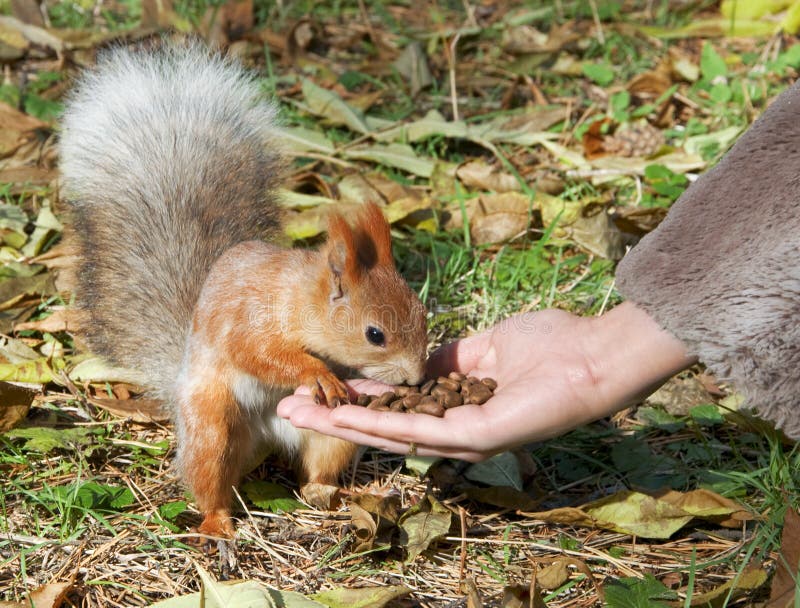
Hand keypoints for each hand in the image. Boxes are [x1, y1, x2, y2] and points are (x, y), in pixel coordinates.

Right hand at [278, 303, 693, 460]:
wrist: (592, 354)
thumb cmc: (549, 346)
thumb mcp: (485, 347)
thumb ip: (448, 358)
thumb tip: (417, 362)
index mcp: (455, 403)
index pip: (395, 404)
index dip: (355, 396)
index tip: (320, 384)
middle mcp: (453, 426)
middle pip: (383, 425)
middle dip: (334, 416)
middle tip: (288, 404)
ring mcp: (462, 436)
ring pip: (391, 435)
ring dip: (343, 425)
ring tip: (298, 412)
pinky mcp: (475, 438)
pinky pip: (419, 432)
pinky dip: (380, 426)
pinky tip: (344, 418)